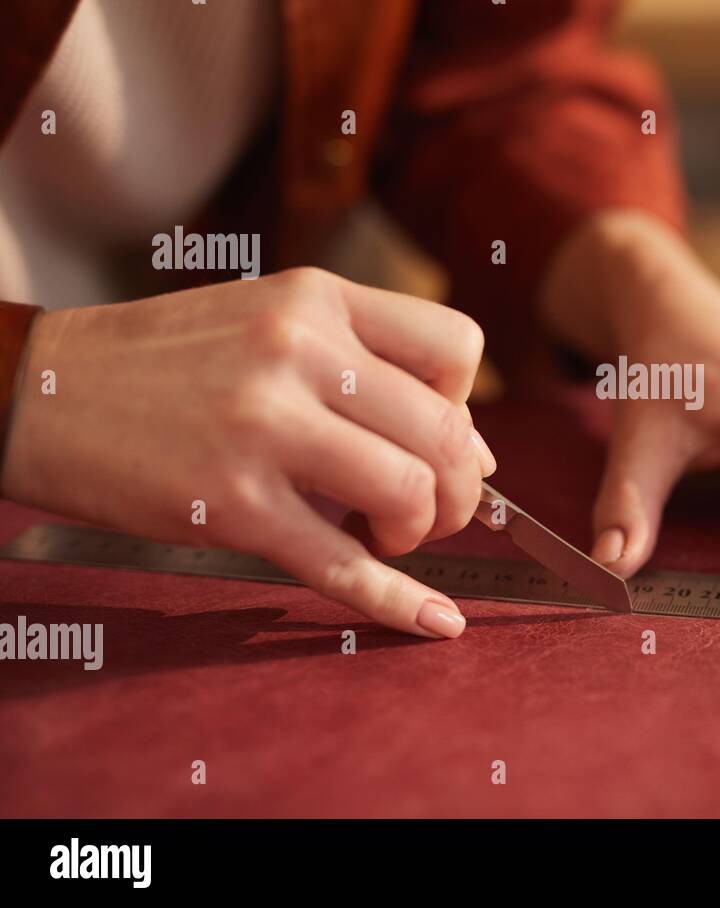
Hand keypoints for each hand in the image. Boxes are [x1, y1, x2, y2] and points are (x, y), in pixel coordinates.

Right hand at [3, 267, 495, 637]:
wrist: (40, 389)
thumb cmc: (167, 361)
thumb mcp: (269, 322)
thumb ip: (367, 367)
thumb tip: (475, 451)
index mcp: (318, 299)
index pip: (457, 348)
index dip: (468, 406)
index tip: (441, 440)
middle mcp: (301, 352)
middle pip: (447, 433)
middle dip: (457, 490)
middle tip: (426, 510)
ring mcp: (265, 428)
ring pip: (408, 492)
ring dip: (419, 531)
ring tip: (383, 533)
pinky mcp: (232, 503)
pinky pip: (342, 564)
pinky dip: (399, 601)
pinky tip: (432, 620)